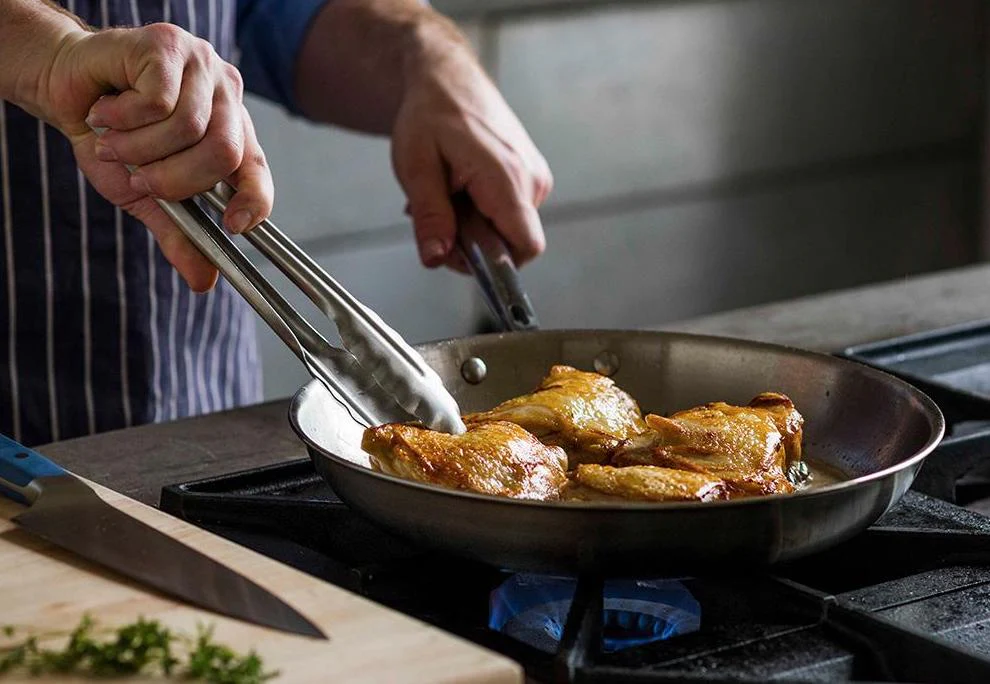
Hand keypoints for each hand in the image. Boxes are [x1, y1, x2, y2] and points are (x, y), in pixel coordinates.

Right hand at [39, 23, 272, 290]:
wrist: (67, 92)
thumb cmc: (113, 139)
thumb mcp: (146, 196)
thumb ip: (179, 233)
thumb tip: (203, 282)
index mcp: (231, 132)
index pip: (258, 170)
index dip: (255, 201)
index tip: (234, 226)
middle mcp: (226, 97)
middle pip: (223, 154)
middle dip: (174, 179)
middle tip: (140, 176)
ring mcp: (202, 67)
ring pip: (188, 128)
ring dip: (140, 148)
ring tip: (114, 141)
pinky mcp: (170, 45)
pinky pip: (158, 100)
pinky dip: (124, 117)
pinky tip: (107, 111)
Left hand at [390, 30, 552, 270]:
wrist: (447, 77)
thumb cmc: (431, 114)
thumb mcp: (416, 167)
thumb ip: (430, 217)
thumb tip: (437, 258)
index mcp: (507, 178)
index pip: (526, 248)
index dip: (494, 263)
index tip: (458, 251)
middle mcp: (532, 179)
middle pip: (513, 243)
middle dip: (472, 241)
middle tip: (437, 213)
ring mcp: (535, 177)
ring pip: (509, 228)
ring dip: (474, 225)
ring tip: (446, 193)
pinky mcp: (531, 175)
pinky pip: (511, 212)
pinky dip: (482, 210)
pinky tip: (460, 188)